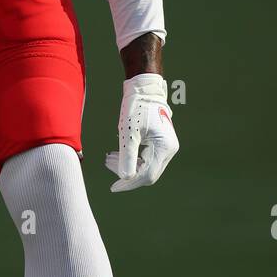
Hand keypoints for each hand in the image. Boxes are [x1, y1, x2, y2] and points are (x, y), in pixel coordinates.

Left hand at [105, 73, 178, 191]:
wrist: (145, 89)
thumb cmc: (137, 108)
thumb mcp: (128, 133)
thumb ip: (127, 157)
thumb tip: (125, 178)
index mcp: (164, 147)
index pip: (147, 175)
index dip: (129, 183)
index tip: (113, 187)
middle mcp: (169, 149)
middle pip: (148, 173)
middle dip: (127, 173)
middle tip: (107, 163)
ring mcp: (166, 147)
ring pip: (147, 167)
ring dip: (128, 165)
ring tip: (109, 158)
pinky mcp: (161, 143)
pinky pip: (147, 158)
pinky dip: (133, 159)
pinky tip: (118, 153)